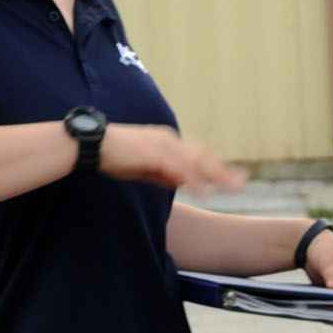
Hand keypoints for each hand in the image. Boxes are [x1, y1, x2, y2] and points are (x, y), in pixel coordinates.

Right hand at [100, 123, 246, 197]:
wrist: (91, 145)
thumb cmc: (115, 156)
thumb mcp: (144, 167)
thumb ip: (163, 173)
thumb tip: (180, 183)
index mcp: (167, 141)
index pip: (197, 153)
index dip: (216, 165)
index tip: (233, 177)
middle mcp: (168, 139)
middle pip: (202, 155)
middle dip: (223, 170)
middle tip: (242, 183)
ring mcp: (161, 144)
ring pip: (195, 161)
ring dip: (215, 174)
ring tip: (232, 188)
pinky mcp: (152, 153)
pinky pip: (178, 168)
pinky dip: (193, 180)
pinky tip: (205, 193)